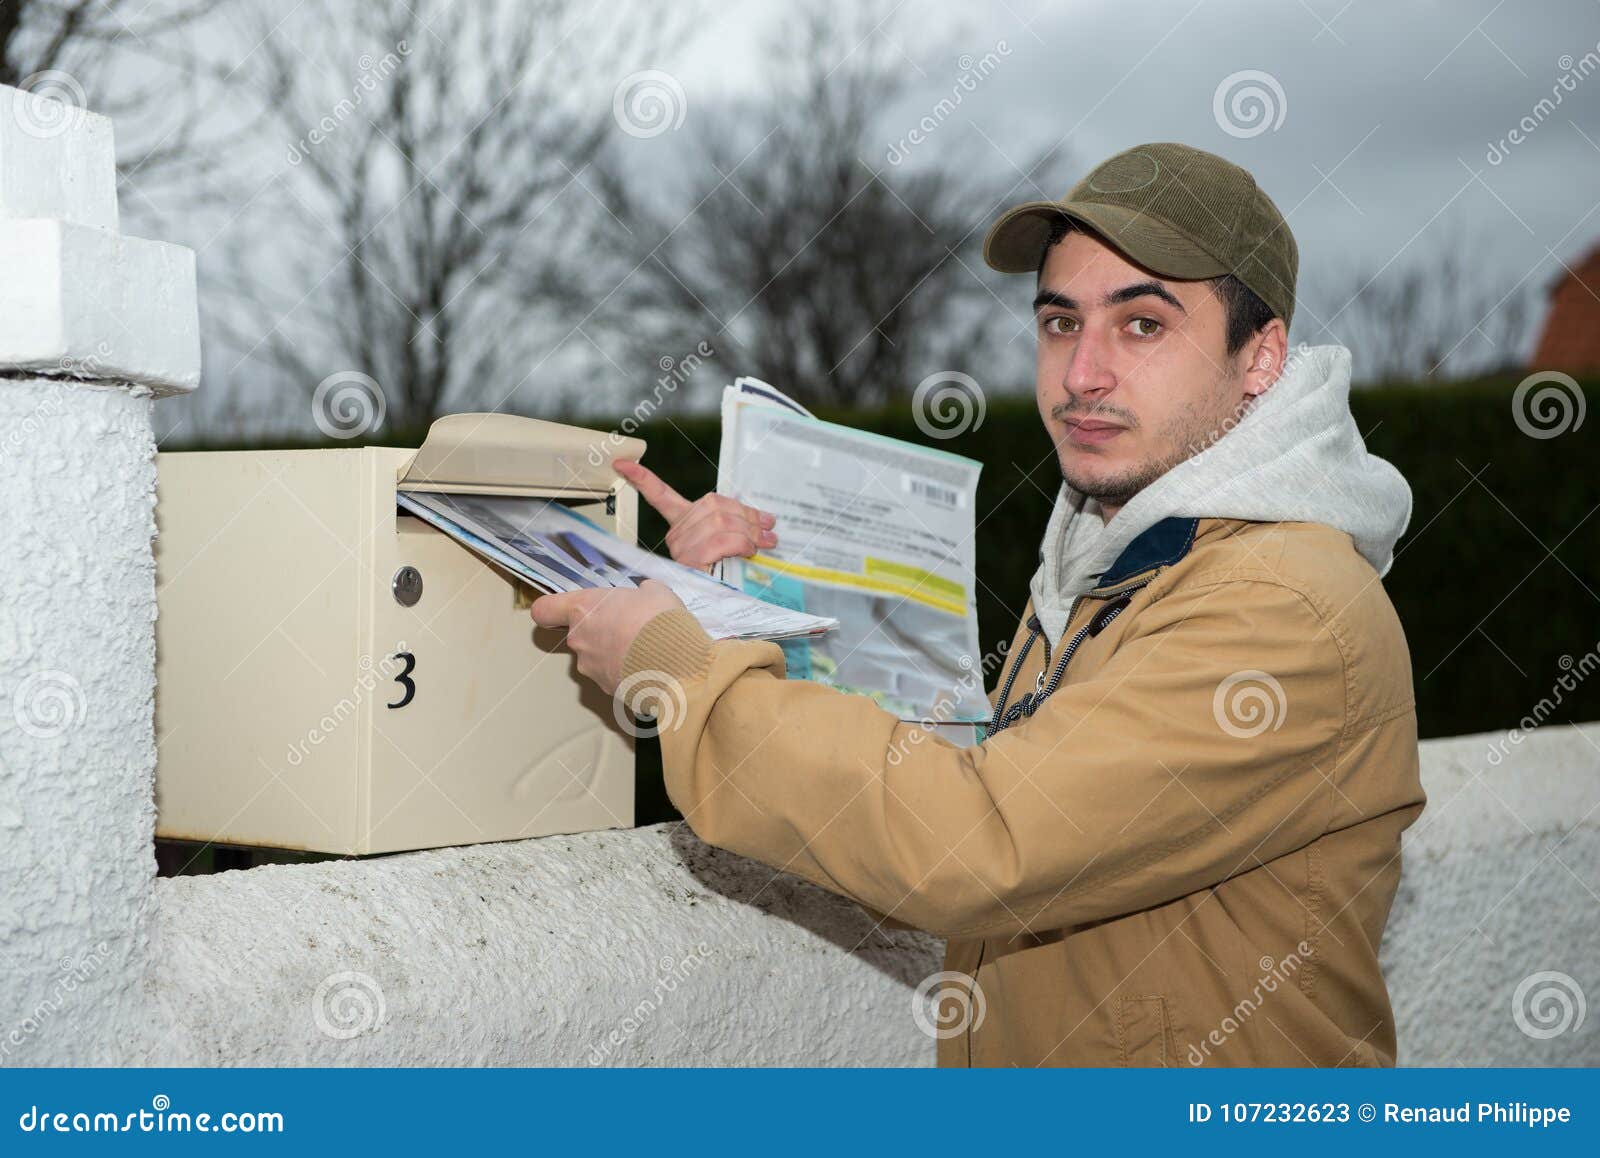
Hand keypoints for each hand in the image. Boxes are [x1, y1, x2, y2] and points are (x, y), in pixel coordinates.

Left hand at [530, 579, 684, 693]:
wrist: (677, 664)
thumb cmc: (660, 622)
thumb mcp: (655, 592)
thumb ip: (640, 592)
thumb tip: (644, 594)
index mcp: (584, 609)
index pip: (544, 610)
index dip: (552, 609)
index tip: (563, 610)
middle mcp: (580, 640)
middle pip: (579, 634)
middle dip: (601, 630)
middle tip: (629, 625)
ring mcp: (591, 668)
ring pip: (596, 656)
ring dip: (615, 652)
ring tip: (646, 647)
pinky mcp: (607, 689)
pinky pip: (613, 675)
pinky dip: (627, 670)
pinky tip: (650, 664)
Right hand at [614, 459, 776, 570]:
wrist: (718, 615)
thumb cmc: (727, 580)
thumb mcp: (732, 545)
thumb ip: (740, 527)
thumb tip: (767, 519)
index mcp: (682, 526)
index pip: (659, 496)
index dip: (641, 478)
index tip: (621, 463)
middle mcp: (676, 535)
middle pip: (712, 506)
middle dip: (746, 515)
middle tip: (768, 528)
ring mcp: (680, 548)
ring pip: (720, 521)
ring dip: (748, 530)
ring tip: (764, 542)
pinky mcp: (689, 562)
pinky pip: (720, 540)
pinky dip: (741, 542)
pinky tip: (749, 551)